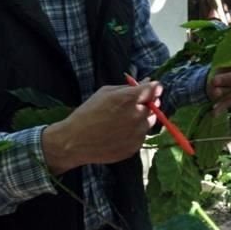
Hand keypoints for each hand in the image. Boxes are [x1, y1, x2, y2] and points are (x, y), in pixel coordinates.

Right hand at [41, 82, 161, 173]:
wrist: (75, 141)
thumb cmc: (88, 113)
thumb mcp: (105, 93)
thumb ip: (129, 87)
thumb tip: (147, 82)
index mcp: (129, 99)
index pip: (154, 90)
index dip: (154, 88)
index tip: (153, 89)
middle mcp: (137, 116)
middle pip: (154, 106)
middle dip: (147, 104)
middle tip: (132, 106)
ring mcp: (137, 134)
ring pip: (149, 122)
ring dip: (142, 119)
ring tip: (123, 121)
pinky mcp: (135, 148)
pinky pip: (142, 136)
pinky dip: (135, 133)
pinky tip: (119, 133)